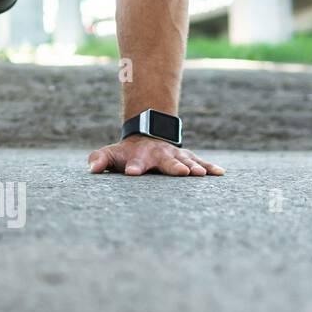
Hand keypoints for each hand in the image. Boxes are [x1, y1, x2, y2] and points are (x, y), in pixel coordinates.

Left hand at [88, 135, 223, 175]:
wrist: (145, 138)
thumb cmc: (125, 154)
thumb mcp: (109, 154)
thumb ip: (99, 159)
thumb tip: (91, 169)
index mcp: (138, 157)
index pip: (135, 163)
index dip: (134, 167)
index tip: (132, 173)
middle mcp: (159, 155)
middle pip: (166, 162)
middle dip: (173, 167)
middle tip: (181, 172)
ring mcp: (175, 156)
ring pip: (186, 160)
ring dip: (194, 167)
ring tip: (200, 174)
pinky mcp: (188, 158)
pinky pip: (200, 162)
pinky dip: (210, 167)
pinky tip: (220, 173)